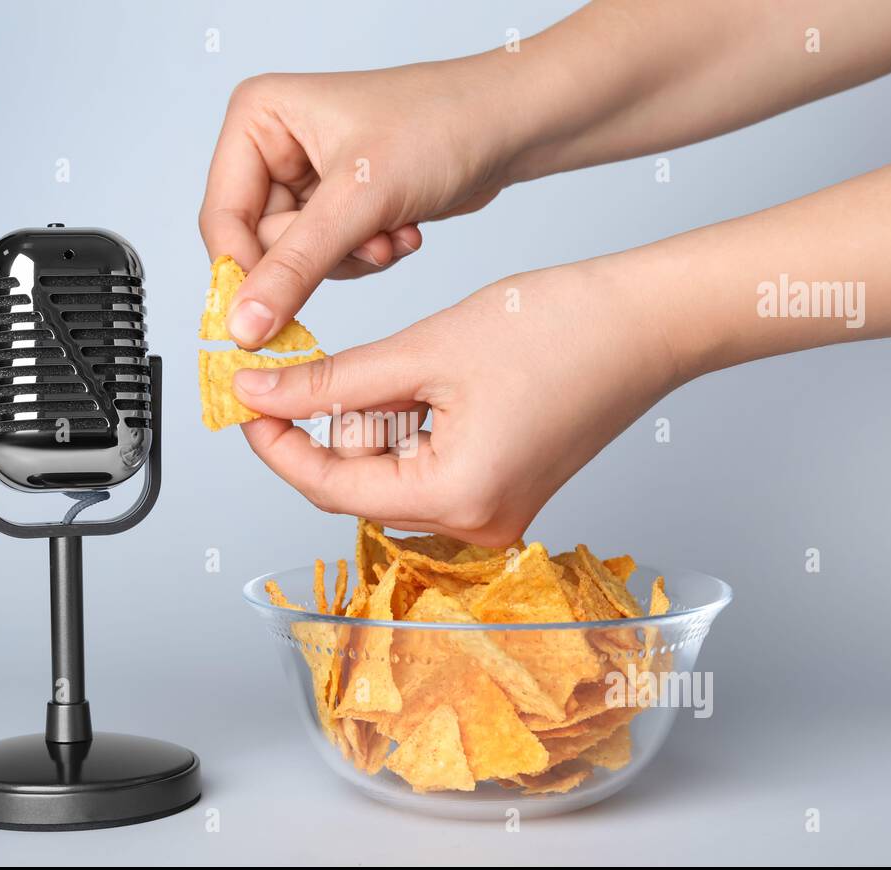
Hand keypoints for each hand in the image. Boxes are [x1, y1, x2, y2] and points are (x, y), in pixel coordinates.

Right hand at [198, 58, 537, 348]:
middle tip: (368, 244)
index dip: (244, 276)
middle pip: (258, 245)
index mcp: (256, 119)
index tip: (266, 328)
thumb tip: (243, 326)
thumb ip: (294, 268)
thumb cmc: (440, 127)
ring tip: (391, 231)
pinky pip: (329, 259)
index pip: (221, 220)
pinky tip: (401, 229)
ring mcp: (304, 177)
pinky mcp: (337, 204)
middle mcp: (272, 145)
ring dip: (350, 259)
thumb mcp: (359, 202)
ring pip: (296, 260)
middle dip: (321, 257)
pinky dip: (367, 254)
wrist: (509, 125)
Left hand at [231, 265, 683, 544]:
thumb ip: (332, 382)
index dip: (277, 442)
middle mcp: (477, 525)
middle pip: (360, 483)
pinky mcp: (503, 493)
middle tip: (354, 360)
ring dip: (382, 419)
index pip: (329, 487)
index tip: (245, 401)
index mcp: (457, 499)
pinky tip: (443, 382)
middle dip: (344, 420)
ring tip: (428, 363)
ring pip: (391, 472)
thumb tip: (259, 397)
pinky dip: (412, 426)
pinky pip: (426, 468)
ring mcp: (494, 514)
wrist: (645, 323)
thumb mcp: (424, 351)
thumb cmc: (562, 330)